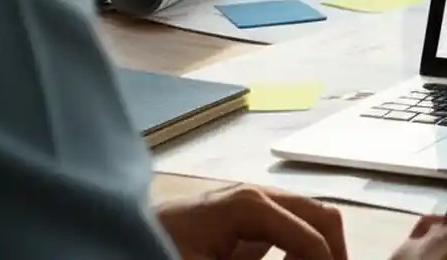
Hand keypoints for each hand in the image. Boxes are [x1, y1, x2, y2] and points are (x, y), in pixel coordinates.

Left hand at [156, 185, 346, 259]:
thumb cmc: (158, 249)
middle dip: (333, 252)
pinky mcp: (244, 218)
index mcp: (251, 205)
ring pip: (309, 219)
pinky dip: (299, 249)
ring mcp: (252, 203)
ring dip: (317, 249)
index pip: (312, 235)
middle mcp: (258, 195)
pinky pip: (288, 229)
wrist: (113, 238)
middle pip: (321, 215)